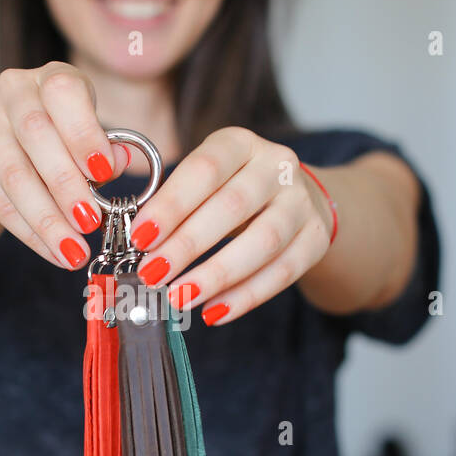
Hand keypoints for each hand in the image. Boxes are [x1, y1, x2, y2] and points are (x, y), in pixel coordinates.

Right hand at [0, 61, 130, 269]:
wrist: (8, 162)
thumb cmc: (62, 147)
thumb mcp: (91, 143)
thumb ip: (106, 151)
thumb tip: (118, 161)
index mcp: (52, 78)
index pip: (64, 92)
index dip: (84, 132)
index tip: (104, 172)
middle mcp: (13, 91)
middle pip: (36, 136)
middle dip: (67, 185)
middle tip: (90, 222)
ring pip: (14, 175)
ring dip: (47, 219)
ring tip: (74, 251)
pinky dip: (28, 232)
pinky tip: (52, 251)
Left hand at [126, 127, 333, 324]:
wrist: (296, 199)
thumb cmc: (232, 191)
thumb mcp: (206, 181)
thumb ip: (176, 204)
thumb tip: (139, 244)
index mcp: (240, 143)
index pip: (205, 169)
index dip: (171, 204)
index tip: (140, 237)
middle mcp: (277, 165)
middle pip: (233, 206)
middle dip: (187, 244)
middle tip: (152, 274)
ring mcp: (302, 202)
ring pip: (263, 242)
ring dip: (216, 275)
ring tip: (180, 297)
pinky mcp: (316, 238)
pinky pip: (283, 272)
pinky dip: (246, 296)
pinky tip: (213, 312)